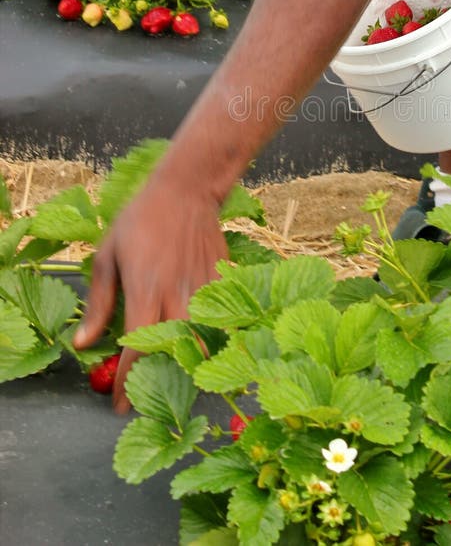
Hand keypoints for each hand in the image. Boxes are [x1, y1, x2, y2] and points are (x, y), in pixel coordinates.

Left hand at [72, 177, 227, 412]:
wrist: (187, 191)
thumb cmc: (141, 220)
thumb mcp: (108, 256)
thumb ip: (100, 303)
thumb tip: (82, 343)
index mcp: (146, 289)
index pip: (138, 348)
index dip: (127, 382)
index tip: (119, 405)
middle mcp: (178, 293)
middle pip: (174, 353)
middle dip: (161, 382)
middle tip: (146, 398)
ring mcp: (204, 288)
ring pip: (203, 341)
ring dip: (186, 364)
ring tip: (171, 378)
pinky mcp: (222, 282)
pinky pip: (219, 321)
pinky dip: (209, 340)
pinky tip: (197, 347)